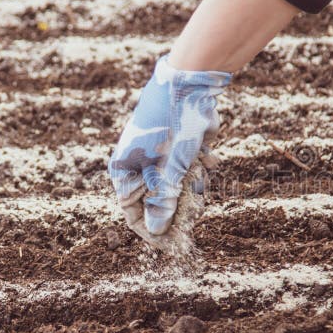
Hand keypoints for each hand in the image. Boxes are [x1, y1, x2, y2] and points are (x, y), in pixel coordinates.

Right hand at [109, 55, 230, 234]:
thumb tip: (157, 232)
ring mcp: (161, 158)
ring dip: (194, 183)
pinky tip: (208, 155)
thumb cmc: (172, 126)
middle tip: (197, 204)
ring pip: (179, 189)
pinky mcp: (180, 150)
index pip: (135, 215)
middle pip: (161, 204)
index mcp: (125, 172)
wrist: (191, 86)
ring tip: (199, 167)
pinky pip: (191, 172)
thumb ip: (164, 202)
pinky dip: (202, 167)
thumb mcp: (169, 169)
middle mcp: (139, 167)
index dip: (155, 232)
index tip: (176, 246)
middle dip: (181, 204)